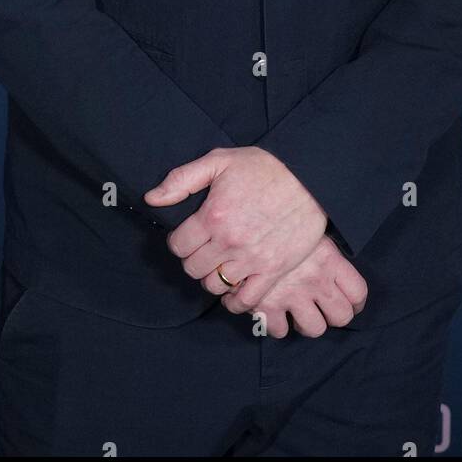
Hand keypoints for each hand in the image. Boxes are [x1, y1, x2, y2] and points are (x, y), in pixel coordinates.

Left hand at [144, 145, 326, 308]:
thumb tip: (152, 198)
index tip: (189, 236)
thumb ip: (182, 179)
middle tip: (205, 249)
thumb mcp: (220, 160)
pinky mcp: (273, 270)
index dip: (179, 241)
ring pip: (214, 286)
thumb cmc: (264, 167)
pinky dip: (234, 301)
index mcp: (213, 215)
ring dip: (212, 277)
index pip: (178, 246)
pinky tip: (234, 288)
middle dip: (194, 259)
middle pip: (193, 268)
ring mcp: (251, 259)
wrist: (310, 178)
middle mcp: (229, 241)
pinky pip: (245, 300)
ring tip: (220, 264)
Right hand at [222, 234, 368, 338]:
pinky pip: (280, 331)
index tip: (349, 304)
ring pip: (315, 329)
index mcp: (330, 259)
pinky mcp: (268, 306)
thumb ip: (322, 245)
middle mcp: (316, 281)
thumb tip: (330, 248)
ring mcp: (293, 295)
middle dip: (332, 317)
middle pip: (342, 317)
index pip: (358, 292)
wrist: (244, 220)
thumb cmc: (276, 214)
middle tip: (321, 309)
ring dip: (306, 323)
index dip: (356, 303)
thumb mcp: (308, 224)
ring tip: (297, 312)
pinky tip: (273, 312)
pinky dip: (276, 325)